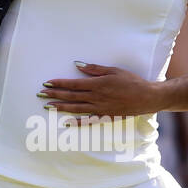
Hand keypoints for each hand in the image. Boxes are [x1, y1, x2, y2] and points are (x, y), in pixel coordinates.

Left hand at [37, 62, 158, 118]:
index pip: (73, 84)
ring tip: (48, 106)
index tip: (47, 83)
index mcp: (97, 84)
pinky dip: (77, 122)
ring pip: (76, 108)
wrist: (146, 97)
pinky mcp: (104, 116)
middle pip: (71, 96)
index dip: (59, 83)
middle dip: (54, 94)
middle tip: (41, 94)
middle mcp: (96, 97)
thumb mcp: (113, 70)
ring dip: (61, 107)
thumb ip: (94, 69)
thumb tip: (78, 65)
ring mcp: (99, 108)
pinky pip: (88, 120)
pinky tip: (66, 123)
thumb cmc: (131, 81)